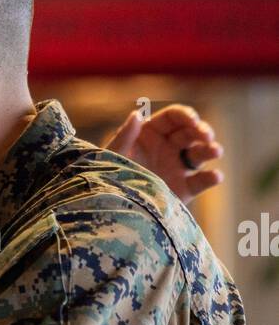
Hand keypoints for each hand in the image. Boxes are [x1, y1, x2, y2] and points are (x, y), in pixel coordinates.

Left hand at [104, 104, 223, 204]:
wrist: (112, 210)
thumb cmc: (107, 178)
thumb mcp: (113, 156)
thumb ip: (124, 136)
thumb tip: (137, 114)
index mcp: (150, 134)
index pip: (173, 117)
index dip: (185, 116)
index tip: (192, 121)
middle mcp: (167, 148)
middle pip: (190, 133)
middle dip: (202, 131)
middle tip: (207, 136)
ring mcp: (177, 168)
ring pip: (200, 154)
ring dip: (210, 150)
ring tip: (216, 151)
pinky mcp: (183, 190)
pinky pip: (200, 181)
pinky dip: (211, 178)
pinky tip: (216, 176)